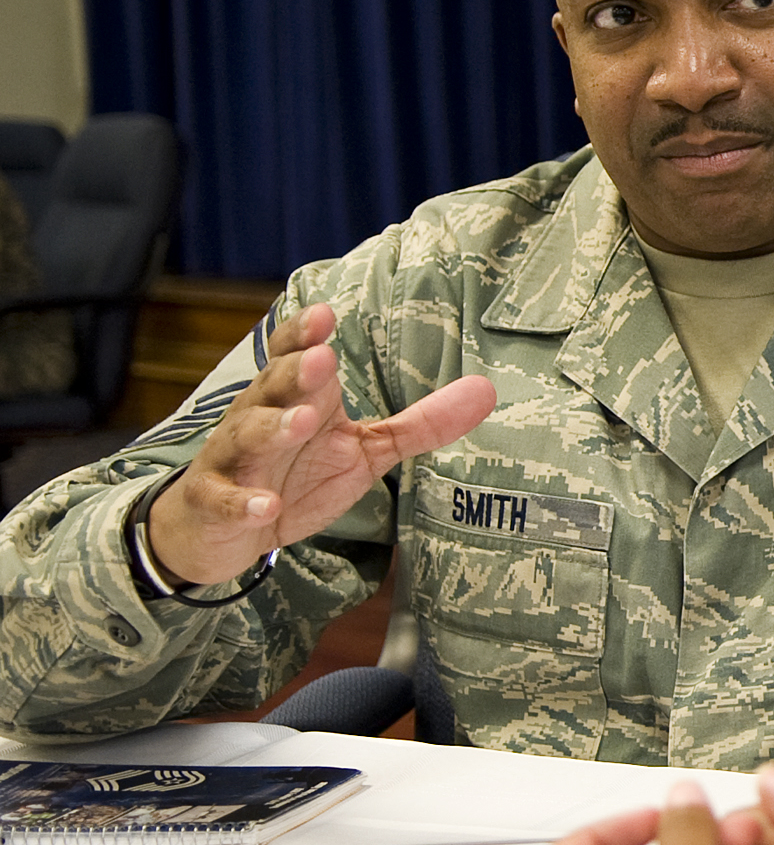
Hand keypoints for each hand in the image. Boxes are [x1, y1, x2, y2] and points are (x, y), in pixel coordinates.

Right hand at [146, 303, 496, 586]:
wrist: (223, 530)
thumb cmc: (297, 475)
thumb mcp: (366, 449)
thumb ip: (421, 423)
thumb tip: (487, 391)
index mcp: (296, 397)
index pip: (293, 355)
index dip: (303, 334)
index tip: (325, 315)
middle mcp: (259, 419)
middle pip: (272, 387)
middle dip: (295, 373)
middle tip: (322, 358)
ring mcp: (234, 461)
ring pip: (247, 436)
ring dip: (273, 428)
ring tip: (303, 422)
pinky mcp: (216, 503)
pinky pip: (225, 500)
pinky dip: (243, 502)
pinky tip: (266, 506)